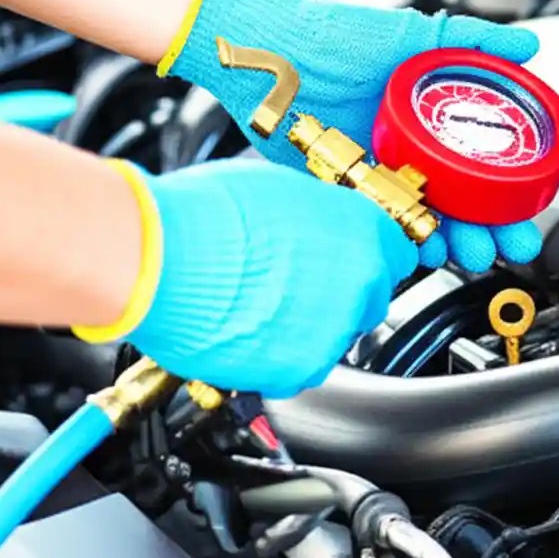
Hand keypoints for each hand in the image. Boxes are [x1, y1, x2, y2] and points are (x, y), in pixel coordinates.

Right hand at [117, 159, 416, 397]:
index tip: (355, 260)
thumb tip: (318, 223)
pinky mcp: (297, 369)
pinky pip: (298, 368)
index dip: (370, 256)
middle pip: (369, 297)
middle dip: (338, 292)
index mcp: (363, 230)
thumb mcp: (278, 188)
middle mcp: (359, 284)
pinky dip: (276, 356)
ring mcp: (331, 332)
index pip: (399, 252)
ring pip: (333, 336)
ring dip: (306, 327)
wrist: (158, 259)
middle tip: (293, 281)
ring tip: (257, 304)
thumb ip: (317, 214)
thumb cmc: (205, 214)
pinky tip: (245, 329)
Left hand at [161, 0, 542, 272]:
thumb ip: (474, 40)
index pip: (482, 167)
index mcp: (433, 121)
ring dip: (451, 240)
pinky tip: (422, 247)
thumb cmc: (340, 37)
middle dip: (488, 231)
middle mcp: (410, 150)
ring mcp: (380, 171)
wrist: (277, 55)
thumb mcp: (417, 36)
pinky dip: (403, 237)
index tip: (529, 215)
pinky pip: (381, 221)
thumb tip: (528, 45)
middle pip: (461, 202)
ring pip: (426, 218)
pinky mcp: (346, 187)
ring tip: (467, 252)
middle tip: (506, 247)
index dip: (510, 196)